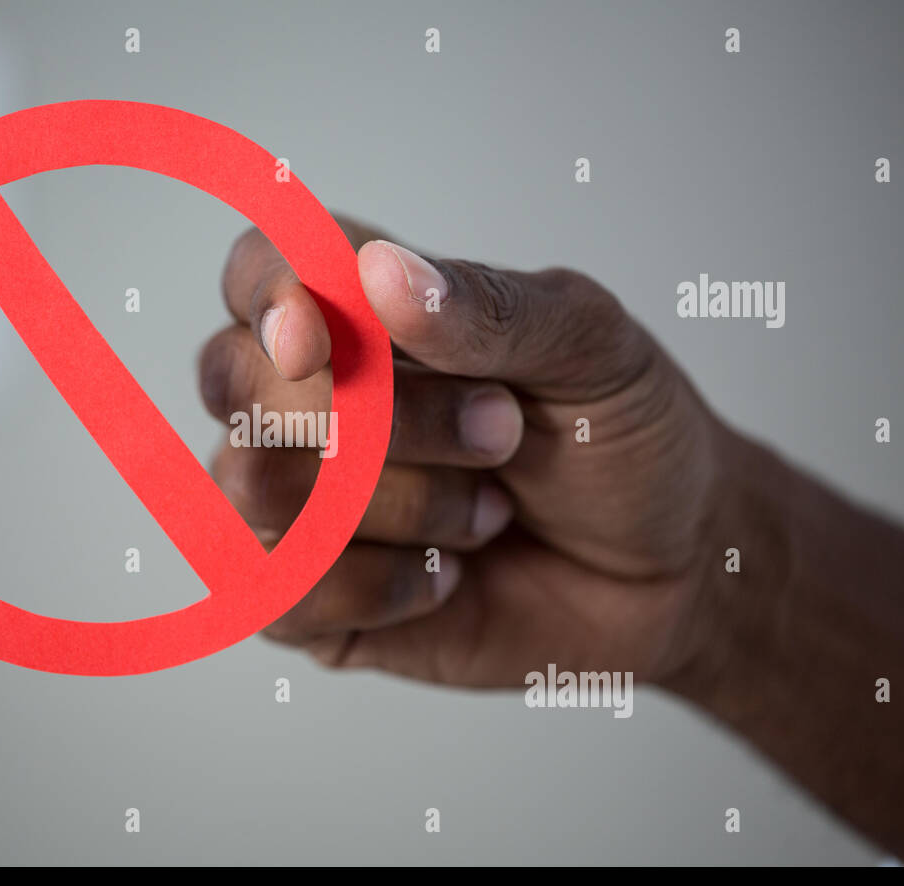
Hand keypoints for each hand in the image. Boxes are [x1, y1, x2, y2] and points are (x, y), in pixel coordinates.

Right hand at [198, 217, 729, 686]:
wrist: (668, 575)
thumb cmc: (621, 442)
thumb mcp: (589, 350)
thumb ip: (487, 307)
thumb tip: (380, 271)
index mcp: (360, 314)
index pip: (253, 269)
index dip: (263, 294)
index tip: (318, 339)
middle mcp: (306, 401)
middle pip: (235, 382)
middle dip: (381, 417)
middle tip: (501, 432)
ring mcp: (296, 503)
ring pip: (258, 487)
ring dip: (400, 503)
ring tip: (489, 512)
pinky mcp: (302, 598)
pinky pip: (283, 589)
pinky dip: (386, 586)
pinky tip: (448, 577)